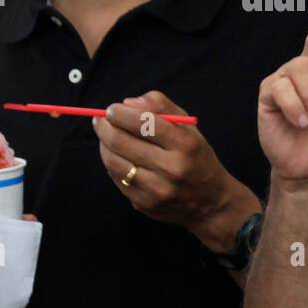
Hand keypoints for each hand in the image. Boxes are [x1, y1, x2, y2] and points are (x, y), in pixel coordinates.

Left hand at [94, 90, 257, 248]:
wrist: (209, 202)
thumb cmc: (194, 156)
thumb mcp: (187, 126)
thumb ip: (161, 106)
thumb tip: (127, 103)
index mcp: (184, 144)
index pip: (144, 122)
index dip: (120, 114)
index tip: (111, 109)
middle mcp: (171, 168)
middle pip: (122, 142)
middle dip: (104, 127)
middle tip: (99, 121)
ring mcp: (156, 189)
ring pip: (114, 161)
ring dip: (103, 145)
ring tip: (105, 136)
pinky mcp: (144, 203)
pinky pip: (116, 178)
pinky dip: (111, 163)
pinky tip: (115, 155)